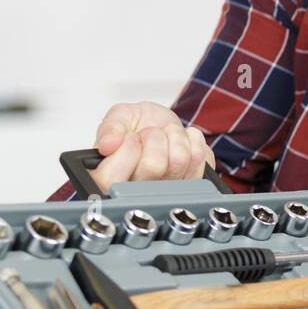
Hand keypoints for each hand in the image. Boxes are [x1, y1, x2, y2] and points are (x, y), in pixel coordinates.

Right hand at [88, 101, 216, 193]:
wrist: (165, 124)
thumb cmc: (139, 124)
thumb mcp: (119, 116)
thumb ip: (110, 127)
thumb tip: (107, 144)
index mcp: (109, 179)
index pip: (111, 179)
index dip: (127, 149)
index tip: (132, 136)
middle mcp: (137, 191)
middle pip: (152, 167)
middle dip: (155, 137)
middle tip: (150, 133)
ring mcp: (166, 192)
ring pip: (179, 161)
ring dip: (175, 136)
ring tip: (166, 136)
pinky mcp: (191, 184)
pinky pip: (200, 159)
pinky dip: (194, 140)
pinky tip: (182, 141)